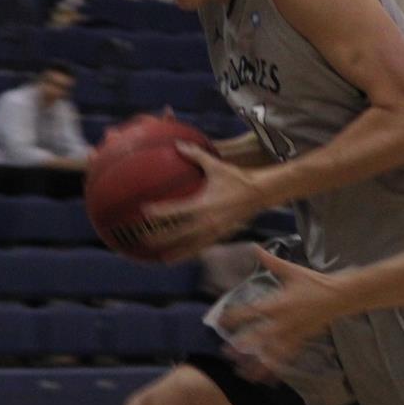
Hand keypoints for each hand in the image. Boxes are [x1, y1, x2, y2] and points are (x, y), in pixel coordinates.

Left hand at [142, 142, 265, 261]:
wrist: (260, 193)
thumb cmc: (237, 178)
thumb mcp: (216, 166)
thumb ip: (196, 155)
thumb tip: (178, 145)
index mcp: (202, 204)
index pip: (175, 210)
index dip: (159, 211)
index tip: (144, 212)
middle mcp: (206, 221)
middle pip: (178, 234)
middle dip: (161, 238)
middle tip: (144, 241)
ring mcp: (214, 231)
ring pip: (191, 246)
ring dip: (176, 252)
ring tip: (162, 259)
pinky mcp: (221, 235)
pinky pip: (203, 247)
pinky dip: (192, 252)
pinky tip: (184, 256)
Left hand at [218, 247, 347, 381]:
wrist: (339, 296)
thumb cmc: (314, 281)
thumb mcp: (291, 270)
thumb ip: (271, 261)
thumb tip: (255, 247)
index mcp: (279, 302)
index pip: (252, 311)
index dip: (236, 316)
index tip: (222, 320)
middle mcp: (284, 320)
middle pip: (260, 336)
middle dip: (243, 346)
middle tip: (227, 353)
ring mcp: (294, 332)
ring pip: (273, 352)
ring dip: (258, 363)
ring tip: (243, 373)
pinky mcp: (302, 339)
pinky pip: (287, 355)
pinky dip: (277, 367)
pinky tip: (267, 377)